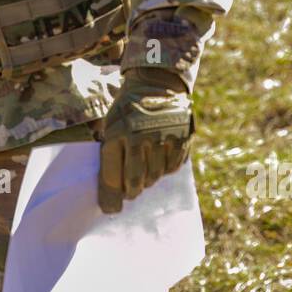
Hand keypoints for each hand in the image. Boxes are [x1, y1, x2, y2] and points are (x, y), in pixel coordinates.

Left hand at [98, 68, 193, 213]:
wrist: (156, 82)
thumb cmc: (128, 108)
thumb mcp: (110, 124)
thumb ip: (110, 153)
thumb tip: (110, 193)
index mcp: (118, 133)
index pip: (112, 176)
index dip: (110, 196)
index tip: (110, 208)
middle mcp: (141, 137)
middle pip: (136, 181)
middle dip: (131, 190)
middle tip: (130, 192)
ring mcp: (163, 138)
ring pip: (155, 176)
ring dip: (148, 180)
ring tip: (144, 175)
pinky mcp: (182, 139)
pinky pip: (172, 167)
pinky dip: (165, 169)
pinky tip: (159, 161)